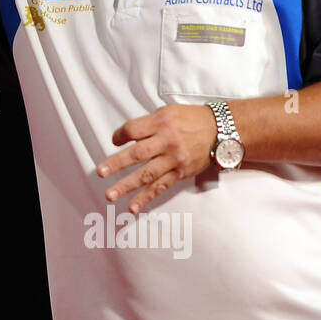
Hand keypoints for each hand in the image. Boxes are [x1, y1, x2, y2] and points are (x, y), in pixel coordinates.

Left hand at [96, 104, 217, 212]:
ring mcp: (174, 160)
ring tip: (110, 194)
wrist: (220, 131)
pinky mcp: (180, 173)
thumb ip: (147, 125)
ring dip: (127, 186)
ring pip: (146, 174)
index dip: (120, 136)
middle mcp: (167, 142)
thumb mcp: (167, 112)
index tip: (114, 141)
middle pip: (137, 154)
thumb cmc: (190, 120)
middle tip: (100, 172)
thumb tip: (125, 138)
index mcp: (161, 123)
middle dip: (117, 164)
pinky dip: (146, 198)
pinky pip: (160, 187)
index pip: (133, 130)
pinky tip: (133, 207)